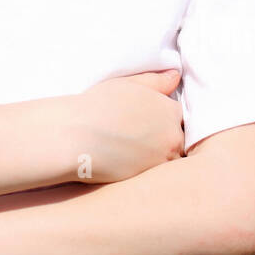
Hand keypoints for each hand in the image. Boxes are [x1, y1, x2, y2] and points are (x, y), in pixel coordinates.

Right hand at [70, 69, 183, 183]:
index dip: (162, 118)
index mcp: (170, 110)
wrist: (77, 135)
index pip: (178, 116)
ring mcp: (163, 159)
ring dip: (155, 155)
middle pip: (177, 139)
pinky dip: (145, 168)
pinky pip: (155, 173)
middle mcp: (173, 136)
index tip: (145, 121)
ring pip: (168, 158)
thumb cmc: (99, 105)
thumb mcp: (128, 84)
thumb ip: (156, 81)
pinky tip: (126, 160)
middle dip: (162, 138)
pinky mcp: (150, 178)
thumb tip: (176, 76)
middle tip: (136, 136)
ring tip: (130, 149)